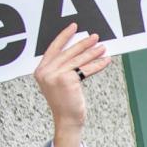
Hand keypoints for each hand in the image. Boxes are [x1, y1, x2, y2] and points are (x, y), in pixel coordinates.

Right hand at [32, 22, 110, 146]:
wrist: (66, 120)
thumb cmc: (64, 102)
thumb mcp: (57, 82)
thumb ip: (61, 67)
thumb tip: (79, 50)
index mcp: (40, 70)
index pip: (53, 48)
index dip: (64, 36)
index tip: (74, 27)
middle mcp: (46, 72)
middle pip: (68, 52)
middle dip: (84, 44)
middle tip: (95, 37)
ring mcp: (56, 76)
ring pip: (78, 60)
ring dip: (93, 53)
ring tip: (102, 47)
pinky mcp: (68, 80)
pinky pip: (86, 69)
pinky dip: (98, 64)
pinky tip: (105, 61)